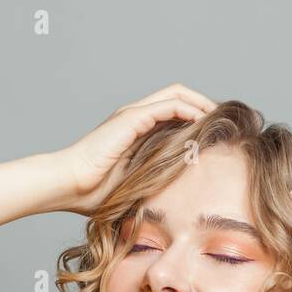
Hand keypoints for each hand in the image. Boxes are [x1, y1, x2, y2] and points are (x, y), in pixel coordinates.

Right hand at [53, 83, 217, 214]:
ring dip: (201, 103)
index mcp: (134, 131)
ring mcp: (132, 115)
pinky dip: (190, 109)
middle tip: (222, 120)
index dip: (194, 116)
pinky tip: (204, 121)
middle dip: (202, 103)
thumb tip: (178, 196)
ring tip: (219, 118)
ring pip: (176, 94)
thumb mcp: (134, 186)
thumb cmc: (92, 194)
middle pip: (177, 95)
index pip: (171, 111)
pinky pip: (169, 105)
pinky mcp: (131, 118)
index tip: (214, 132)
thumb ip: (153, 181)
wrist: (69, 186)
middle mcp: (134, 117)